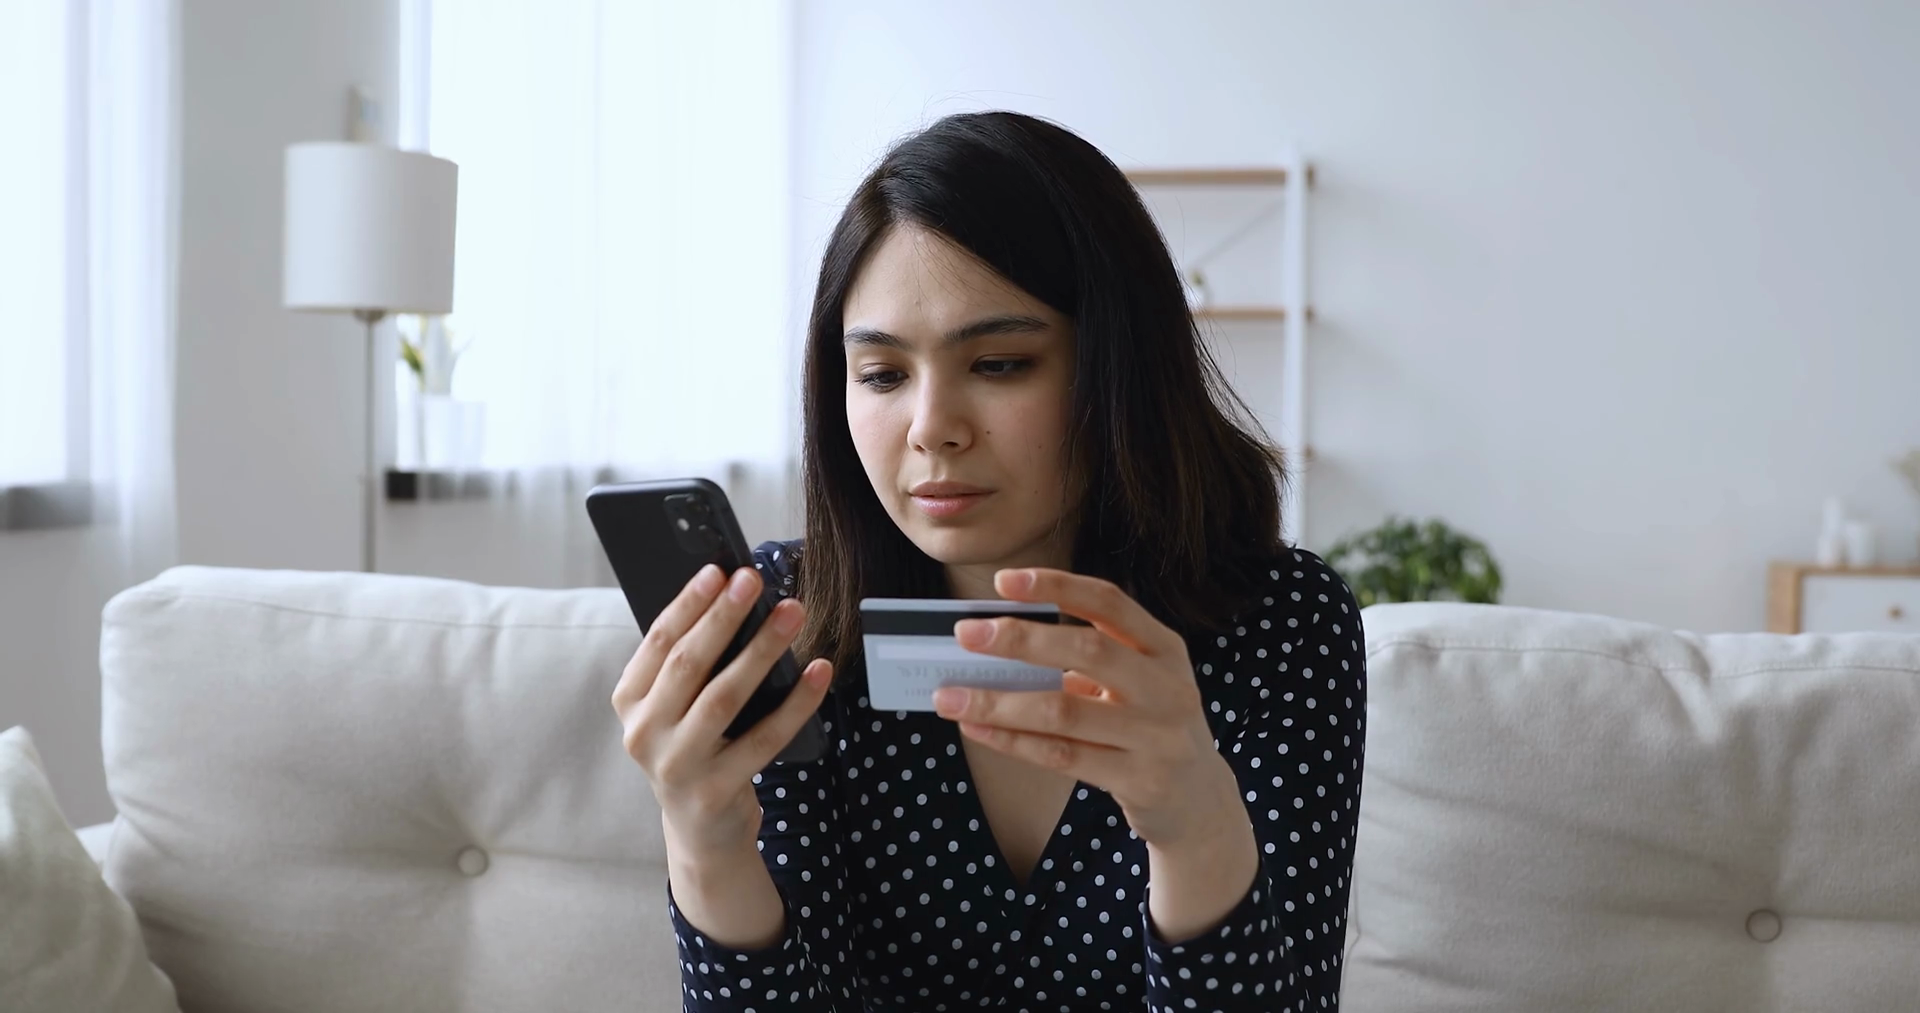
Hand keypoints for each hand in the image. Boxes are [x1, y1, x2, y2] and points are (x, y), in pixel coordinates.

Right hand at [610, 564, 832, 856]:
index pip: (658, 642)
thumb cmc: (695, 750)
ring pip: (725, 697)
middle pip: (689, 663)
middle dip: (723, 616)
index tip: (718, 570)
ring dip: (762, 650)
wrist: (701, 833)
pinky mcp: (716, 791)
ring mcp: (677, 766)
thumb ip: (692, 665)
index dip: (688, 603)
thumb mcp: (676, 709)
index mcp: (630, 702)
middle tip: (754, 579)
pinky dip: (796, 702)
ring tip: (792, 612)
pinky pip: (765, 738)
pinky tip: (819, 672)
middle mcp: (644, 733)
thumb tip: (732, 598)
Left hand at [931, 569, 1243, 848]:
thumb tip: (997, 643)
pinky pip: (1063, 756)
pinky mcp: (1141, 781)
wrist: (1200, 803)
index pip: (1109, 603)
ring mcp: (1158, 737)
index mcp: (1165, 648)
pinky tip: (978, 729)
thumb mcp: (1138, 683)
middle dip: (1020, 638)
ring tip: (950, 696)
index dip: (1057, 586)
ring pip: (1064, 711)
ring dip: (998, 701)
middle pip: (1088, 650)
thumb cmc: (1151, 729)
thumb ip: (1087, 661)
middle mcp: (1167, 687)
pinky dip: (1013, 741)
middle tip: (966, 635)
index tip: (1003, 580)